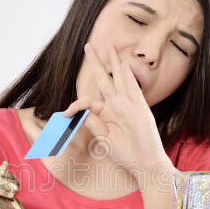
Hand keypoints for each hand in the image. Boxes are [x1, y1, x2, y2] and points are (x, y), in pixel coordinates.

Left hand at [63, 43, 169, 173]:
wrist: (145, 163)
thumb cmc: (125, 154)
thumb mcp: (103, 140)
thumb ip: (92, 124)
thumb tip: (78, 111)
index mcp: (106, 114)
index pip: (88, 101)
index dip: (75, 105)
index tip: (64, 115)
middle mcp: (117, 106)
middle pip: (104, 79)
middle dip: (96, 62)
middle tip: (88, 45)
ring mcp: (129, 105)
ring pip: (119, 79)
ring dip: (114, 62)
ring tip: (108, 46)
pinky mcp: (140, 108)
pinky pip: (133, 88)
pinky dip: (128, 76)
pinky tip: (123, 64)